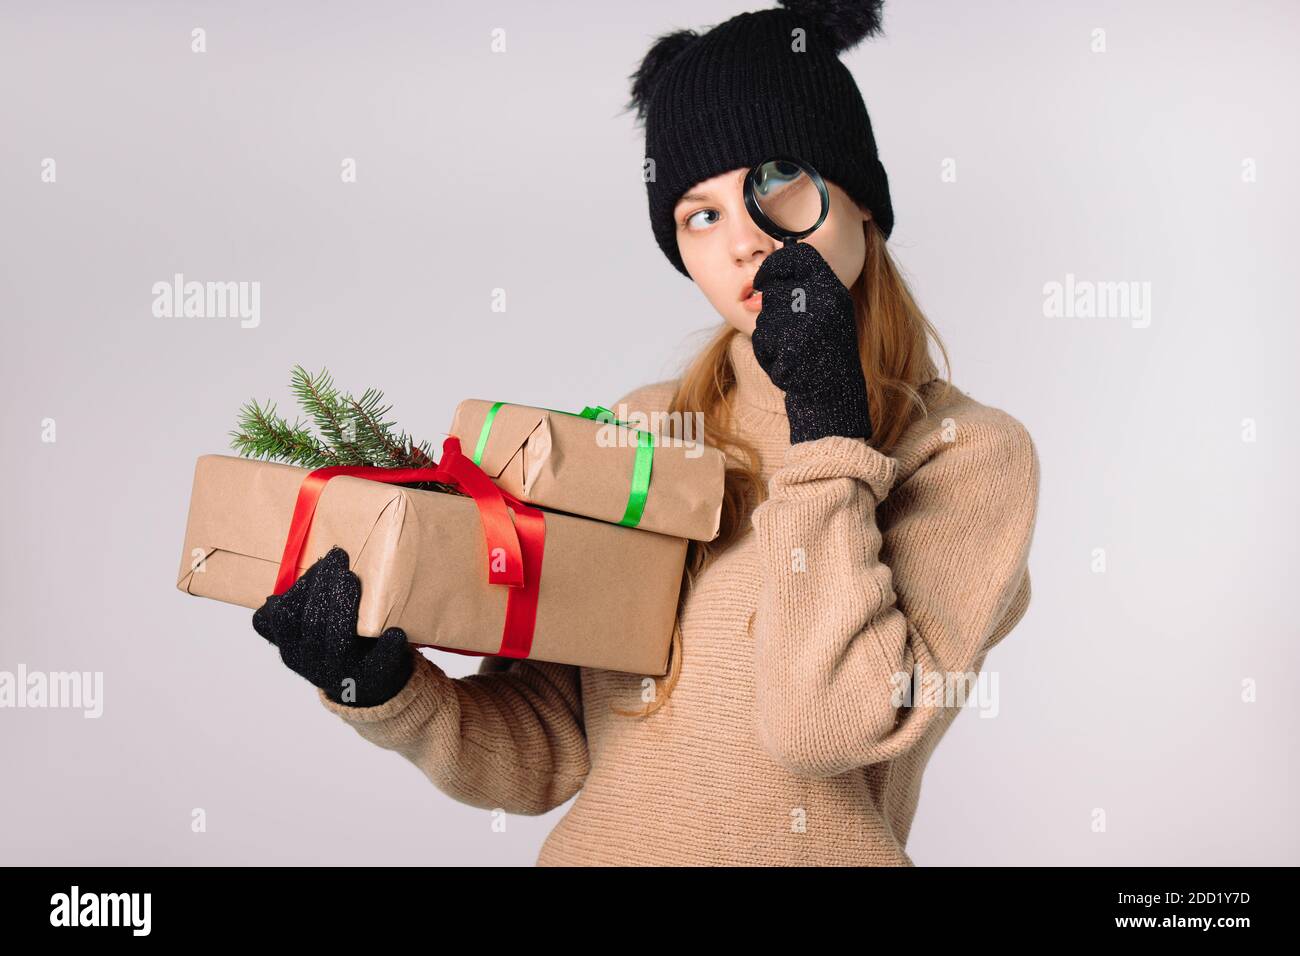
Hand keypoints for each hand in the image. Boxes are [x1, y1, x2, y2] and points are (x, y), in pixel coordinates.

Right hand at [252, 546, 414, 707]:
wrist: (366, 689)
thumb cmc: (338, 647)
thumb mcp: (311, 633)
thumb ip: (305, 606)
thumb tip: (313, 566)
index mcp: (292, 648)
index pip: (283, 618)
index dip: (299, 588)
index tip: (320, 562)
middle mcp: (311, 662)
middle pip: (311, 623)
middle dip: (323, 587)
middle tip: (339, 558)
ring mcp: (340, 673)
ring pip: (336, 640)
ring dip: (344, 606)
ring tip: (353, 579)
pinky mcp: (371, 679)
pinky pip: (377, 664)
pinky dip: (386, 647)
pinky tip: (395, 631)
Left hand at [750, 241, 872, 442]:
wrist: (833, 395)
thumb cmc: (826, 352)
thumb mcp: (827, 312)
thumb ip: (804, 289)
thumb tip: (762, 276)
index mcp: (835, 289)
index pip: (799, 255)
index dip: (776, 263)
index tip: (764, 278)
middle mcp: (824, 302)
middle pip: (775, 290)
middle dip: (772, 311)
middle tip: (790, 332)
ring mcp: (808, 323)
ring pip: (765, 316)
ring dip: (770, 334)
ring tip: (793, 350)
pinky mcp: (792, 346)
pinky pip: (762, 338)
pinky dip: (767, 352)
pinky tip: (787, 363)